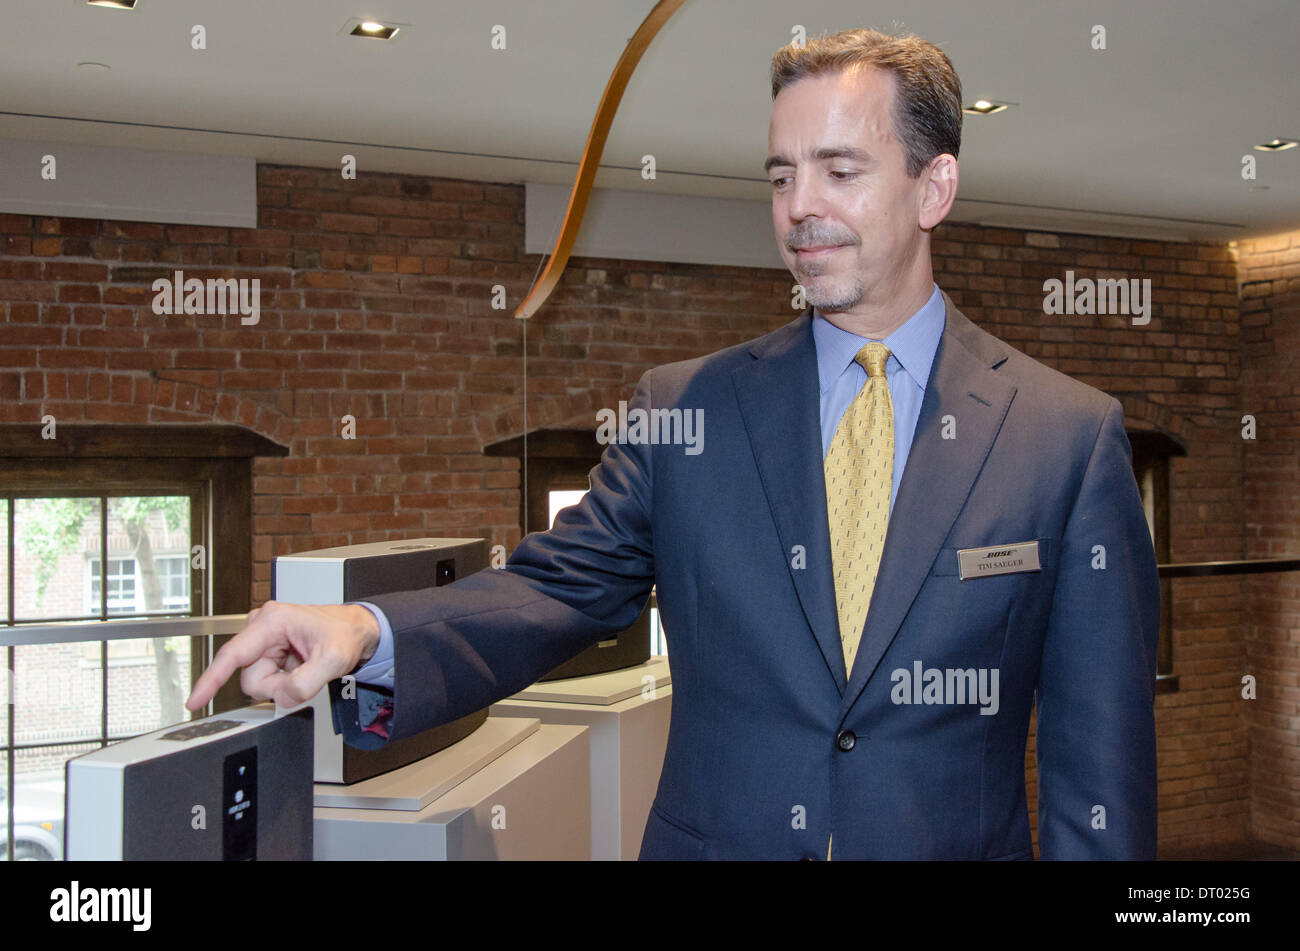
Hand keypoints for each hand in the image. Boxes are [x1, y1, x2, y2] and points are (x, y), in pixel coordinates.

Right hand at [185, 601, 380, 711]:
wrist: (355, 631)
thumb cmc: (344, 633)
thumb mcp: (334, 659)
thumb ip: (306, 682)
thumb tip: (282, 696)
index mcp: (272, 621)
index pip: (233, 655)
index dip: (211, 680)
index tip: (195, 700)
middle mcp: (262, 628)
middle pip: (251, 677)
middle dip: (275, 685)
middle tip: (304, 674)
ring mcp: (264, 641)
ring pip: (258, 681)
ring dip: (281, 683)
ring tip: (303, 667)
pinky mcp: (268, 652)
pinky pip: (267, 680)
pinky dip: (284, 681)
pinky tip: (299, 667)